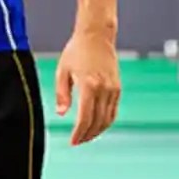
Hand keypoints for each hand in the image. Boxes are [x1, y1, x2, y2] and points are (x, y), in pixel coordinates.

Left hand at [55, 27, 120, 145]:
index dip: (79, 132)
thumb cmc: (75, 51)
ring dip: (98, 130)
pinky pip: (113, 110)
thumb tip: (61, 114)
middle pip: (98, 121)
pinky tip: (96, 125)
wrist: (96, 36)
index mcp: (89, 85)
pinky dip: (106, 121)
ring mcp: (113, 89)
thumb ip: (62, 93)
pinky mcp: (118, 88)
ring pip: (108, 118)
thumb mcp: (62, 71)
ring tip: (85, 136)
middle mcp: (104, 89)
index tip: (72, 142)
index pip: (85, 117)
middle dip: (88, 135)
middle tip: (77, 142)